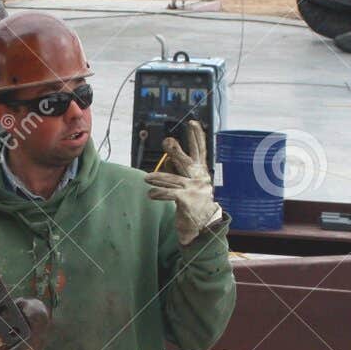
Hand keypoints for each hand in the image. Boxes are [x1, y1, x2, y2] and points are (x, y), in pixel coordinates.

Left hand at [144, 119, 222, 244]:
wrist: (204, 226)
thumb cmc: (195, 202)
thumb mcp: (191, 184)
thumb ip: (181, 170)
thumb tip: (168, 158)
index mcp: (202, 172)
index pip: (201, 151)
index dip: (197, 136)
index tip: (193, 123)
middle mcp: (200, 179)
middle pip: (187, 162)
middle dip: (177, 152)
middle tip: (167, 141)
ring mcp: (194, 191)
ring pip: (173, 180)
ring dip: (158, 178)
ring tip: (147, 177)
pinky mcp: (187, 202)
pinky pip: (169, 195)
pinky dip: (158, 193)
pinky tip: (150, 194)